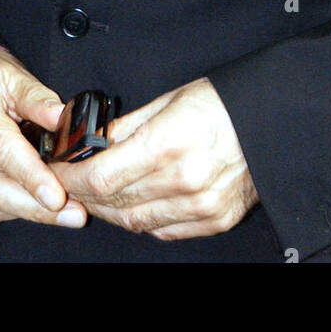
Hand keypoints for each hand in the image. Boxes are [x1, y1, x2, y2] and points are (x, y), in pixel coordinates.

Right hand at [0, 45, 87, 230]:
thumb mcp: (14, 74)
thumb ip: (39, 98)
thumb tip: (65, 119)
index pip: (0, 146)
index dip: (30, 175)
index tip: (57, 196)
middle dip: (34, 207)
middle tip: (74, 213)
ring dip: (22, 212)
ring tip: (56, 210)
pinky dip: (1, 214)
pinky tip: (23, 204)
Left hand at [52, 77, 257, 240]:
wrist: (271, 120)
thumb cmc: (223, 103)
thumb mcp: (169, 100)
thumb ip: (128, 126)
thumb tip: (96, 141)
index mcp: (168, 144)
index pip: (102, 176)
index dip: (72, 178)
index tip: (58, 171)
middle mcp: (184, 180)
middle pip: (115, 202)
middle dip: (85, 194)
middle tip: (70, 184)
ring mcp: (201, 205)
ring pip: (135, 222)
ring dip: (109, 211)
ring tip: (97, 196)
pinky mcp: (215, 220)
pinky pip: (164, 231)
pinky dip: (142, 221)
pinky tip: (133, 205)